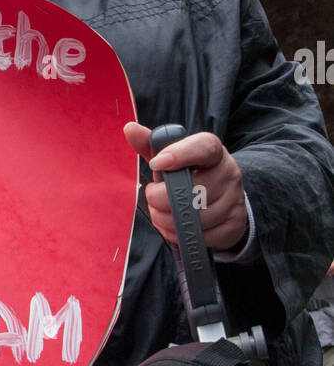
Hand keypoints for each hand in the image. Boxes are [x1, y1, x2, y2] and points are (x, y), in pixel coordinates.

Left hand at [124, 122, 247, 251]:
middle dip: (160, 199)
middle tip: (152, 198)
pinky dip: (180, 236)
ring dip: (166, 220)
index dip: (179, 155)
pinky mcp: (234, 225)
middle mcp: (229, 173)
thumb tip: (130, 129)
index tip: (156, 164)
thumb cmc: (191, 175)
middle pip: (192, 190)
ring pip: (194, 218)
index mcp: (214, 152)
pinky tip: (175, 228)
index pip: (204, 147)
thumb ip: (151, 144)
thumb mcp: (173, 158)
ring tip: (160, 214)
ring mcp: (234, 200)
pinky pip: (201, 236)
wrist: (224, 200)